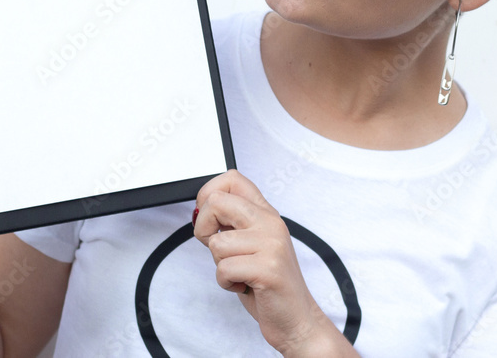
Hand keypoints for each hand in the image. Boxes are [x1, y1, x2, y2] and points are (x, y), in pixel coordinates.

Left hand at [194, 170, 350, 355]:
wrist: (296, 318)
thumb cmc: (267, 284)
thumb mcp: (250, 244)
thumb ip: (231, 225)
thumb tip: (200, 210)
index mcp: (265, 213)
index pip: (232, 178)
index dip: (208, 194)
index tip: (209, 218)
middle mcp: (270, 223)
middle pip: (217, 201)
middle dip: (204, 228)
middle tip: (218, 248)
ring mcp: (271, 244)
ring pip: (217, 242)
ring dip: (219, 264)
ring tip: (239, 273)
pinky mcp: (269, 268)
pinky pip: (224, 268)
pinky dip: (225, 282)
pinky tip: (243, 285)